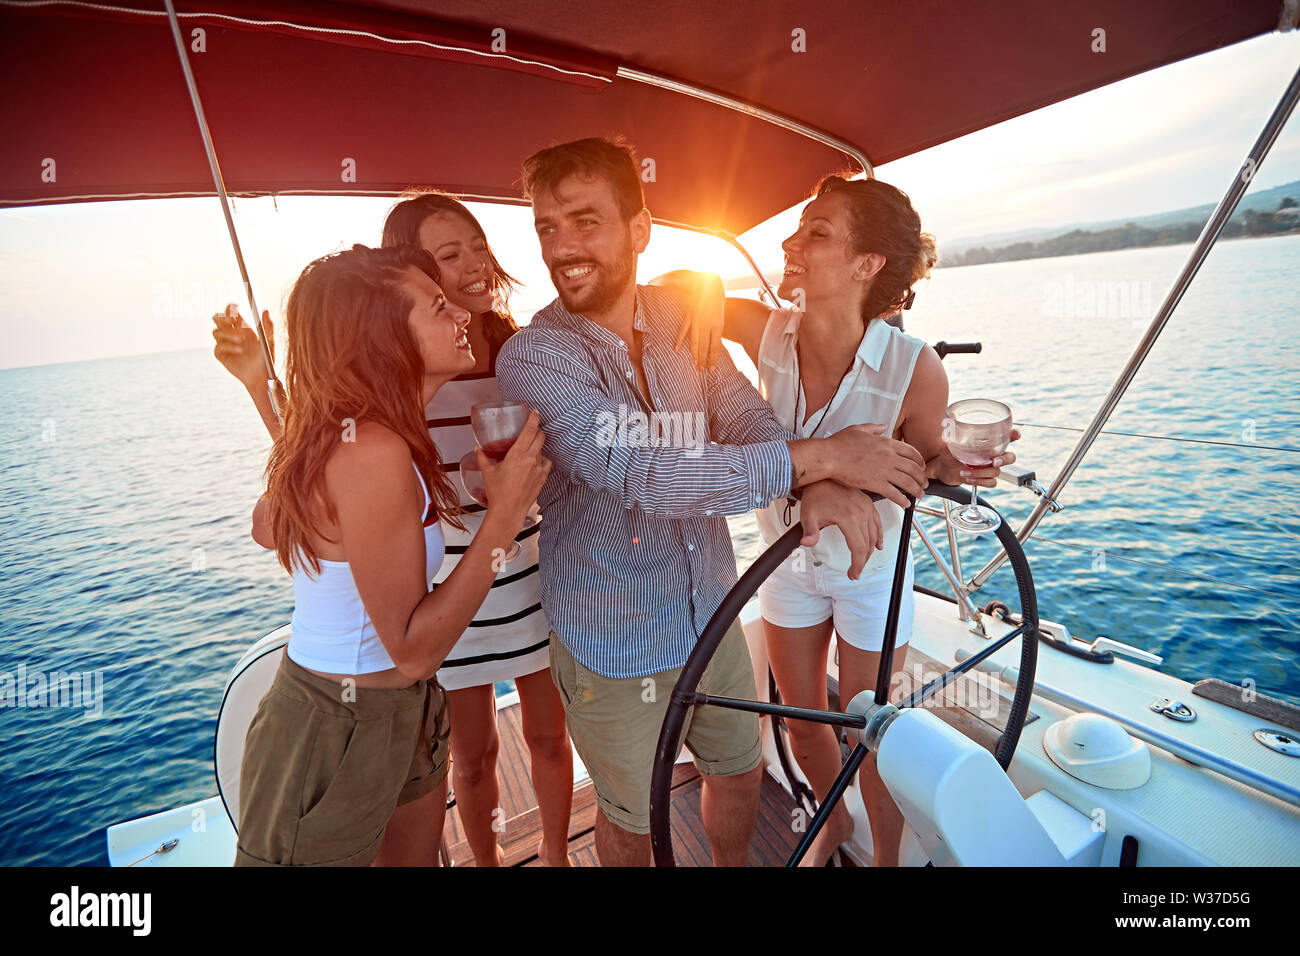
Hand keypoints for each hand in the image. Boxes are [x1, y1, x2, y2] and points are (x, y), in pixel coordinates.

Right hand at [213, 308, 273, 391]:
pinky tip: (240, 350)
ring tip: (241, 341)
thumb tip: (265, 310)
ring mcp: (224, 344)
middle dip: (223, 318)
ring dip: (228, 334)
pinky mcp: (220, 355)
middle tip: (232, 321)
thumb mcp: (269, 341)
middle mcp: (230, 333)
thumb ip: (267, 326)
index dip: (230, 308)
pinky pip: (218, 347)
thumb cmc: (266, 358)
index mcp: (241, 327)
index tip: (236, 307)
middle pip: (217, 318)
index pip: (229, 312)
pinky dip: (228, 346)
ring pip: (216, 332)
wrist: (261, 376)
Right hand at [479, 409, 551, 534]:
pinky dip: (542, 460)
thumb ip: (482, 457)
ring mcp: (539, 469)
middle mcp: (530, 459)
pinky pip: (546, 463)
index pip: (529, 431)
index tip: (535, 412)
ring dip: (538, 447)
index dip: (534, 419)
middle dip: (538, 430)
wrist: (508, 511)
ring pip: (543, 450)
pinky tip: (534, 463)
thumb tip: (478, 448)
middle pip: (541, 437)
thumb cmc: (498, 493)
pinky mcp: (543, 478)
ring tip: (529, 451)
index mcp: (517, 455)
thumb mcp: (488, 472)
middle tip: (533, 429)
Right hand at [662, 271, 723, 368]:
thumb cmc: (717, 299)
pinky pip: (684, 329)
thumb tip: (714, 341)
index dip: (713, 359)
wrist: (710, 283)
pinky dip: (679, 339)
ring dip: (694, 354)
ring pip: (695, 341)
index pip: (715, 346)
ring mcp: (697, 320)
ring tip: (693, 364)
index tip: (712, 370)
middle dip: (703, 360)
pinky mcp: (689, 315)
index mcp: (718, 324)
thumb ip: (716, 327)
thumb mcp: (721, 314)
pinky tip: (676, 349)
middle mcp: (708, 324)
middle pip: (705, 346)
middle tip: (701, 371)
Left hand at [797, 479, 882, 579]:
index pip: (858, 548)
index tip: (853, 574)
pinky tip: (878, 545)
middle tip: (854, 572)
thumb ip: (810, 532)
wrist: (823, 477)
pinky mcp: (868, 504)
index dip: (857, 564)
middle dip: (862, 561)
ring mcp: (867, 508)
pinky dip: (879, 536)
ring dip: (870, 551)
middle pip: (867, 544)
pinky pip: (878, 523)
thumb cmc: (815, 496)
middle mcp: (861, 513)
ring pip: (874, 536)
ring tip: (861, 561)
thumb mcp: (808, 515)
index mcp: (848, 518)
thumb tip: (807, 543)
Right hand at [823, 423, 926, 506]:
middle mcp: (889, 456)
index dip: (920, 461)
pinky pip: (895, 493)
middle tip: (924, 484)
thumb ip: (874, 428)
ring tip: (919, 495)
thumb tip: (883, 426)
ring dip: (916, 490)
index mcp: (886, 443)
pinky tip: (905, 504)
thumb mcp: (858, 429)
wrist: (829, 456)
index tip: (922, 467)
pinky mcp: (875, 484)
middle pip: (914, 469)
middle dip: (922, 478)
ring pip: (908, 482)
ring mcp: (883, 471)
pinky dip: (903, 500)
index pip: (911, 452)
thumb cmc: (839, 444)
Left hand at [928, 426, 1020, 486]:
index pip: (1007, 437)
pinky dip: (980, 482)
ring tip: (964, 472)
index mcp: (988, 443)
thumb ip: (946, 443)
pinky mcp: (986, 479)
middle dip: (1005, 460)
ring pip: (997, 472)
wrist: (946, 469)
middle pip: (1010, 457)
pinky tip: (969, 479)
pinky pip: (991, 482)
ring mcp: (990, 468)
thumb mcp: (947, 447)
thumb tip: (942, 439)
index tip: (1015, 434)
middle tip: (994, 462)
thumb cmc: (951, 454)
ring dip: (981, 473)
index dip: (1014, 435)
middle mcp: (992, 455)